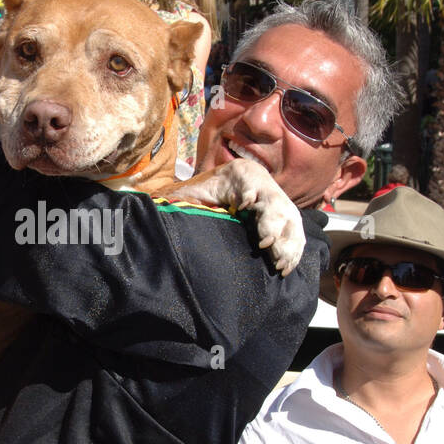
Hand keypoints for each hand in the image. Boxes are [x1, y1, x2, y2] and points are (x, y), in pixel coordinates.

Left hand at [165, 159, 304, 275]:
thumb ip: (176, 197)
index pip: (251, 183)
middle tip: (268, 246)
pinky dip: (293, 250)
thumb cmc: (205, 190)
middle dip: (275, 226)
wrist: (225, 183)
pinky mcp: (284, 219)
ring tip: (279, 264)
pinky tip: (286, 268)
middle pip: (277, 204)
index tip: (244, 206)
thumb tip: (148, 204)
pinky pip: (295, 234)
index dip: (251, 194)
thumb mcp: (190, 190)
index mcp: (241, 176)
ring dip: (288, 243)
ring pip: (290, 221)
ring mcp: (278, 203)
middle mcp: (264, 187)